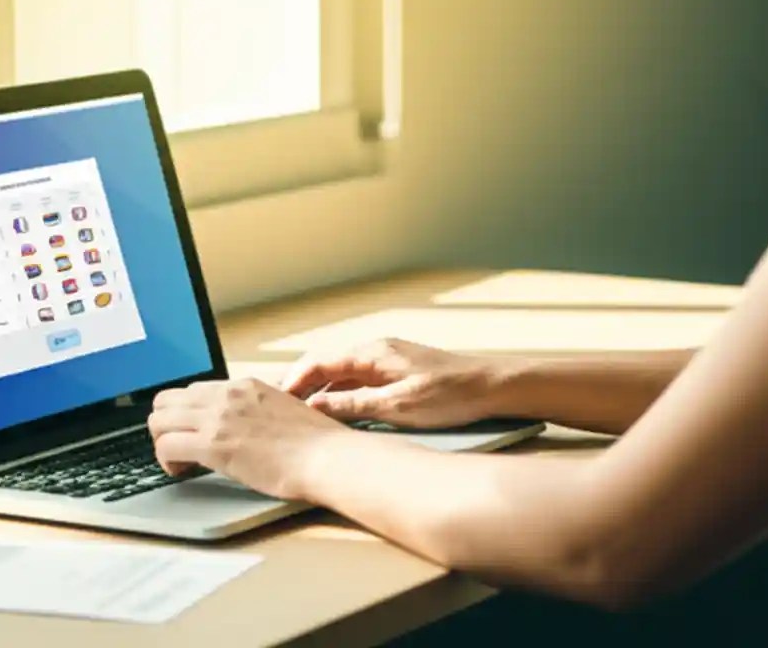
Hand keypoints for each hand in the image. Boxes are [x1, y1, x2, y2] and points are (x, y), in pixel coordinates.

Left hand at [148, 378, 344, 499]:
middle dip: (166, 426)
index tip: (192, 432)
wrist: (327, 457)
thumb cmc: (316, 444)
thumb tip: (245, 427)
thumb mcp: (283, 411)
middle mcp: (227, 395)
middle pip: (167, 400)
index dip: (186, 414)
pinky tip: (182, 472)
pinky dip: (166, 462)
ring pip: (158, 421)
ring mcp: (218, 417)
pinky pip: (166, 447)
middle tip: (179, 447)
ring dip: (163, 442)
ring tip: (180, 461)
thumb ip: (258, 412)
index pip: (194, 390)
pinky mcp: (213, 444)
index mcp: (245, 385)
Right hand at [280, 338, 508, 427]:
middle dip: (300, 386)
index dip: (292, 383)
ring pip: (342, 374)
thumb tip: (313, 406)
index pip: (318, 362)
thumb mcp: (397, 406)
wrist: (493, 386)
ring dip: (320, 391)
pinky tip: (337, 413)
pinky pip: (359, 380)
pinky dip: (341, 394)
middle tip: (278, 411)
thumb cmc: (451, 395)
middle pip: (325, 365)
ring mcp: (388, 360)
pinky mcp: (399, 372)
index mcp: (373, 353)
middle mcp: (377, 351)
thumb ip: (353, 405)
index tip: (273, 403)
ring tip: (300, 415)